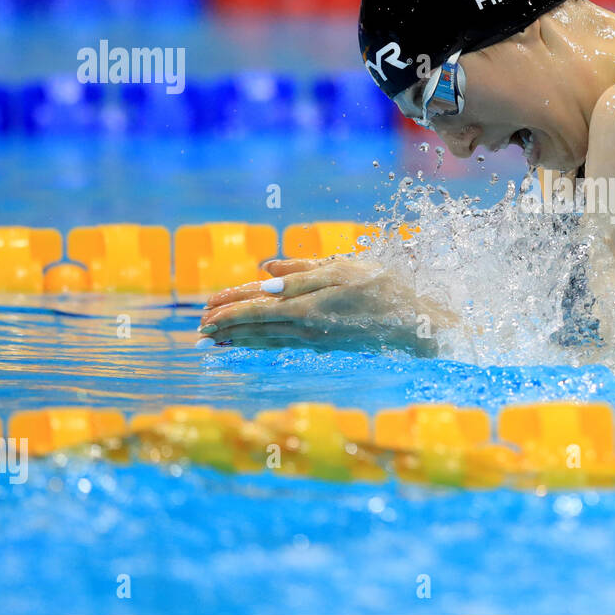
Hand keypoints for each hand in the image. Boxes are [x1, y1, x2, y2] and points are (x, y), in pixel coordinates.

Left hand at [197, 256, 451, 352]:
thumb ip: (302, 272)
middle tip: (199, 331)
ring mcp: (315, 340)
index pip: (256, 309)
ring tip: (216, 342)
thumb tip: (264, 272)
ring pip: (268, 339)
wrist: (415, 325)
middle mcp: (305, 329)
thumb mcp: (343, 269)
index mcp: (305, 307)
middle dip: (226, 327)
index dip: (228, 311)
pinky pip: (284, 344)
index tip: (204, 313)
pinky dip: (263, 343)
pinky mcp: (326, 345)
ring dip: (239, 339)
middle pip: (256, 327)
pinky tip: (255, 343)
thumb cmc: (383, 290)